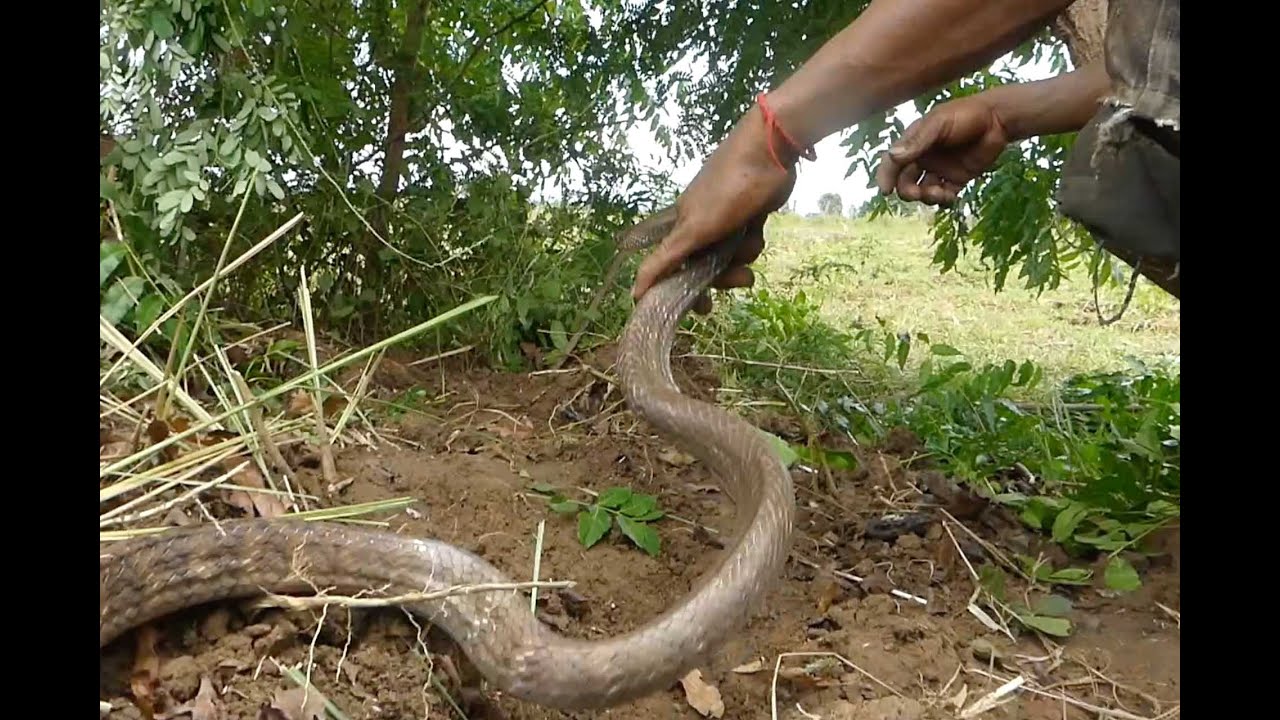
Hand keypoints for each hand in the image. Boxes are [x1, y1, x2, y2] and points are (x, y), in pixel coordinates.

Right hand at [631, 107, 798, 308]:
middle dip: (725, 277)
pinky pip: (748, 244)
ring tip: (751, 240)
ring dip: (744, 255)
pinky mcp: (747, 218)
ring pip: (732, 258)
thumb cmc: (728, 189)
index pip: (675, 270)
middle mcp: (700, 228)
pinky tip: (759, 227)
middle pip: (708, 269)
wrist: (768, 153)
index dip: (685, 291)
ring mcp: (725, 223)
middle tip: (741, 279)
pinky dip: (754, 240)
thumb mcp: (693, 229)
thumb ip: (665, 260)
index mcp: (681, 229)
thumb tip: (633, 293)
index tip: (702, 309)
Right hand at [874, 93, 1010, 205]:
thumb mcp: (939, 124)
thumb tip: (892, 157)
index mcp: (915, 142)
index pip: (893, 162)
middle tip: (916, 194)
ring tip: (939, 194)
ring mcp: (941, 169)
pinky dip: (943, 200)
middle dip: (907, 191)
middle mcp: (925, 157)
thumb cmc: (966, 115)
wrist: (999, 119)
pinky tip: (949, 196)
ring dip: (927, 197)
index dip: (886, 176)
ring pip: (924, 191)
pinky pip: (944, 195)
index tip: (886, 191)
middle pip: (906, 181)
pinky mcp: (958, 178)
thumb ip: (917, 142)